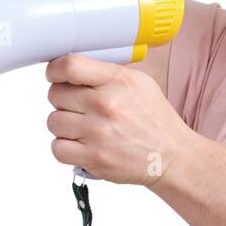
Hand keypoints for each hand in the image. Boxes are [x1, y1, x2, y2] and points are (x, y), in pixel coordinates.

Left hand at [45, 55, 196, 184]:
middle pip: (55, 94)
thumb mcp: (139, 82)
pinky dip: (65, 147)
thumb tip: (72, 67)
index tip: (55, 75)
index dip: (55, 70)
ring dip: (63, 125)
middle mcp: (106, 105)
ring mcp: (98, 133)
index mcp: (118, 81)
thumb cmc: (155, 119)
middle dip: (62, 99)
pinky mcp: (94, 159)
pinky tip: (80, 143)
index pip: (70, 66)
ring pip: (53, 121)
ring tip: (82, 127)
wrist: (172, 155)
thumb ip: (106, 72)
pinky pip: (57, 148)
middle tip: (78, 106)